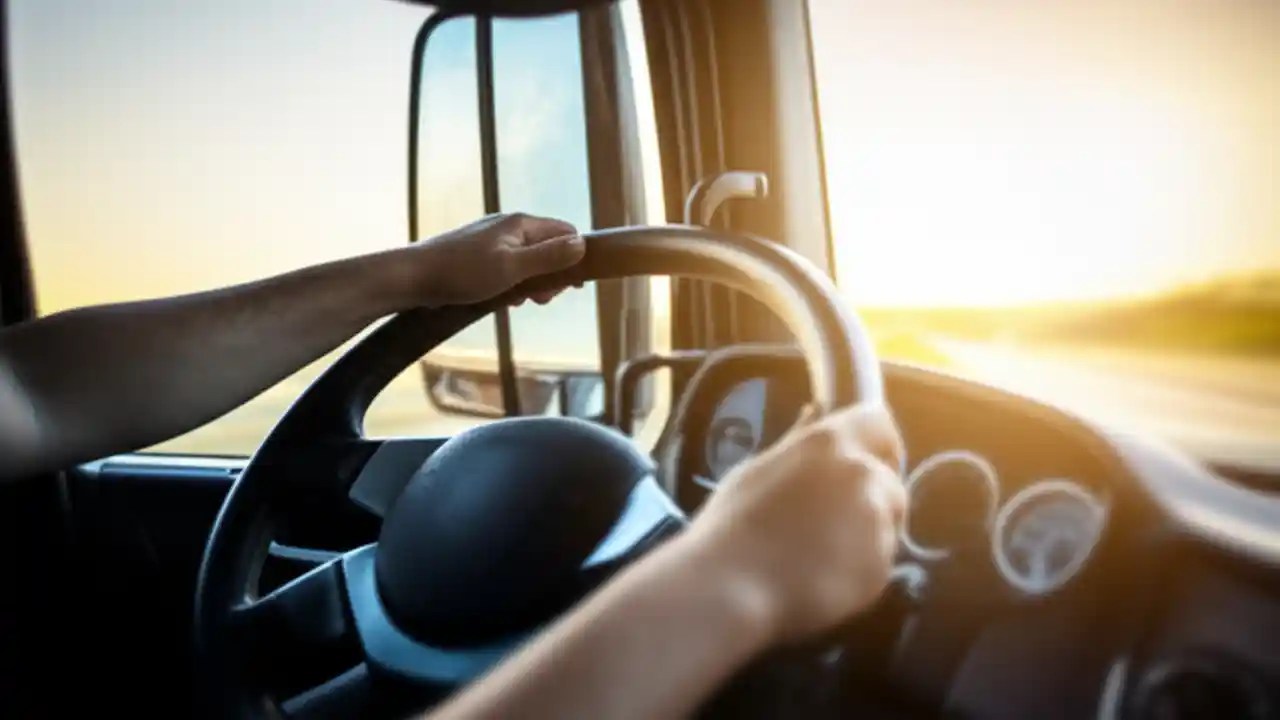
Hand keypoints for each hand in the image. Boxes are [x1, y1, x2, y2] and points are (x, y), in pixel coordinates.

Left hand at [401, 213, 584, 307]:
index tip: (574, 286)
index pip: (565, 231)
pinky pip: (507, 266)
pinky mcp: (477, 254)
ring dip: (532, 282)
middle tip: (542, 300)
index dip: (576, 256)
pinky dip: (512, 283)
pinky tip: (503, 299)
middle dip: (552, 274)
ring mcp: (491, 239)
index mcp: (520, 223)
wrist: (412, 277)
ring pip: (527, 259)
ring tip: (520, 302)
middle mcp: (508, 226)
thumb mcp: (512, 268)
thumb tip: (582, 244)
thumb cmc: (463, 273)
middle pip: (547, 246)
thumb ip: (548, 257)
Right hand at [683, 403, 906, 644]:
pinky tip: (822, 579)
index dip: (876, 442)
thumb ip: (797, 443)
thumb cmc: (731, 524)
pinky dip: (860, 569)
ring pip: (887, 523)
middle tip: (829, 520)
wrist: (731, 588)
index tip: (862, 459)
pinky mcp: (882, 568)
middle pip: (890, 479)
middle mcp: (864, 475)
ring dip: (865, 534)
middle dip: (870, 496)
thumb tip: (816, 412)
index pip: (879, 422)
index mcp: (830, 443)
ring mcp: (878, 523)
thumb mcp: (756, 471)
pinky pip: (879, 562)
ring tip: (820, 555)